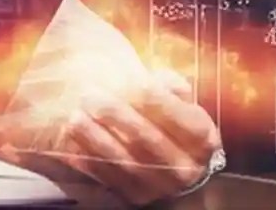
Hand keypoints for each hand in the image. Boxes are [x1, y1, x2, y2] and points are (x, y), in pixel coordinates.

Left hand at [55, 70, 220, 206]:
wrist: (170, 160)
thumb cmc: (170, 119)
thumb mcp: (179, 100)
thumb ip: (171, 85)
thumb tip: (160, 80)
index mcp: (202, 139)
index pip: (182, 119)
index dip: (156, 100)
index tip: (133, 80)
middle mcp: (186, 167)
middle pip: (149, 140)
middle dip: (116, 115)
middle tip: (89, 95)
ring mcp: (160, 185)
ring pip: (126, 161)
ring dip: (96, 139)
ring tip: (75, 117)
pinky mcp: (136, 196)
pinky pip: (109, 178)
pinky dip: (89, 160)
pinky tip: (72, 143)